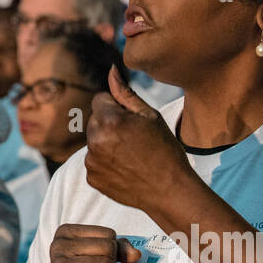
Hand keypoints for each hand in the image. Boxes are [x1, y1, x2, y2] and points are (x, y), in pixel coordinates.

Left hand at [84, 68, 193, 214]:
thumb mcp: (150, 116)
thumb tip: (110, 70)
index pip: (100, 99)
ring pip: (95, 141)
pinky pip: (94, 161)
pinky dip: (106, 162)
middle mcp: (95, 140)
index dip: (117, 107)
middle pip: (95, 120)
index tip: (132, 120)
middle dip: (109, 124)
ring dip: (107, 143)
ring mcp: (91, 161)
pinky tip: (126, 168)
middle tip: (134, 139)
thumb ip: (125, 93)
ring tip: (131, 155)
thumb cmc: (165, 149)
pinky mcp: (92, 178)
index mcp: (109, 121)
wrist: (170, 191)